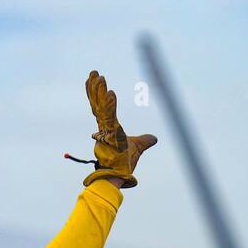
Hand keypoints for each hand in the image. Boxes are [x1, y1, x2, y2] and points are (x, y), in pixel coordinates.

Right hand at [82, 71, 155, 188]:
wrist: (119, 174)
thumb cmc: (124, 163)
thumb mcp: (137, 147)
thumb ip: (144, 141)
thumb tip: (154, 138)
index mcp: (107, 128)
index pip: (101, 107)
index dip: (97, 94)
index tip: (96, 80)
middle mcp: (103, 127)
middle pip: (97, 103)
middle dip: (94, 88)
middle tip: (93, 72)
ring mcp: (105, 130)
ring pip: (100, 106)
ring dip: (98, 91)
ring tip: (99, 76)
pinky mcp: (110, 134)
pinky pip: (109, 116)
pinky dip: (110, 104)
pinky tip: (110, 92)